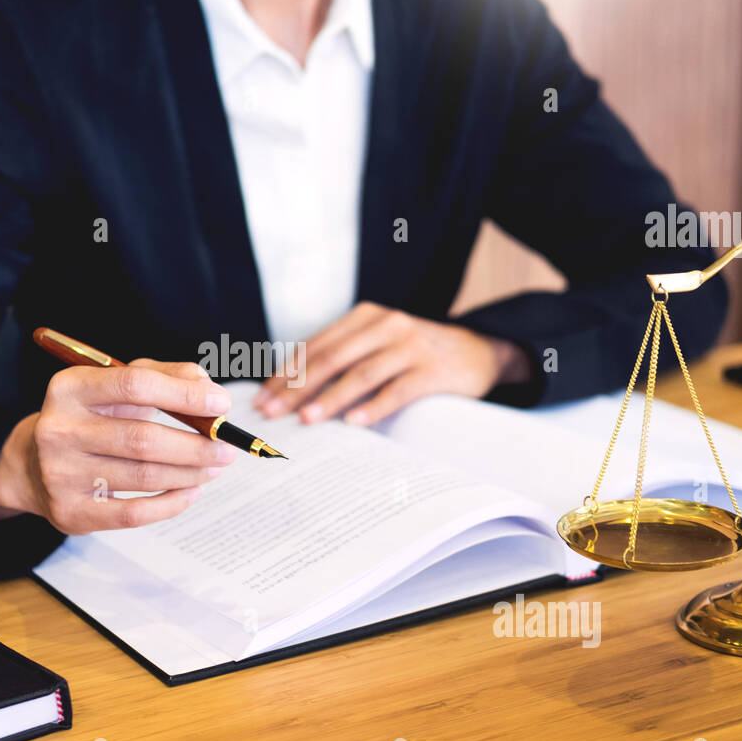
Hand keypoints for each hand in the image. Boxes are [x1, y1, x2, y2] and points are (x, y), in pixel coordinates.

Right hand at [0, 359, 238, 532]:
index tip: (221, 404)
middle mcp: (59, 430)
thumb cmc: (90, 418)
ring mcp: (61, 475)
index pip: (134, 385)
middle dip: (196, 445)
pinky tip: (191, 491)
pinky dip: (172, 503)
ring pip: (144, 476)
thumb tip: (209, 392)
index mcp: (69, 388)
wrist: (32, 464)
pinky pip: (135, 513)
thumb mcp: (116, 386)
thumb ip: (164, 377)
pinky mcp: (70, 513)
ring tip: (213, 467)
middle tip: (226, 448)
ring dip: (191, 473)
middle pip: (142, 439)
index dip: (184, 395)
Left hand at [253, 302, 531, 425]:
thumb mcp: (379, 345)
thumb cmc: (417, 355)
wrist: (479, 352)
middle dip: (298, 388)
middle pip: (332, 359)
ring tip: (306, 420)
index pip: (316, 347)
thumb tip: (294, 393)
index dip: (287, 373)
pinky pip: (398, 390)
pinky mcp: (433, 369)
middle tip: (272, 413)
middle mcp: (386, 325)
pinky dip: (374, 407)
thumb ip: (345, 358)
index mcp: (365, 317)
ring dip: (330, 398)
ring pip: (361, 373)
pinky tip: (354, 423)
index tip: (263, 397)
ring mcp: (411, 345)